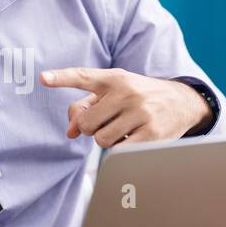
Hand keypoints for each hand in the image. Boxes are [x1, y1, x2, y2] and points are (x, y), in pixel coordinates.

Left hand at [40, 67, 210, 146]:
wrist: (182, 102)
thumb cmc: (139, 97)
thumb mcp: (114, 92)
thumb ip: (85, 106)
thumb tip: (70, 132)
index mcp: (114, 78)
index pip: (83, 76)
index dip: (61, 78)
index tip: (43, 78)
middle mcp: (127, 92)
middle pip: (87, 122)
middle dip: (91, 128)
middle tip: (105, 122)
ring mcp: (141, 113)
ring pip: (101, 140)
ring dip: (106, 140)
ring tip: (122, 129)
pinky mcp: (151, 134)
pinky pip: (119, 150)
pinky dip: (120, 149)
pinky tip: (132, 138)